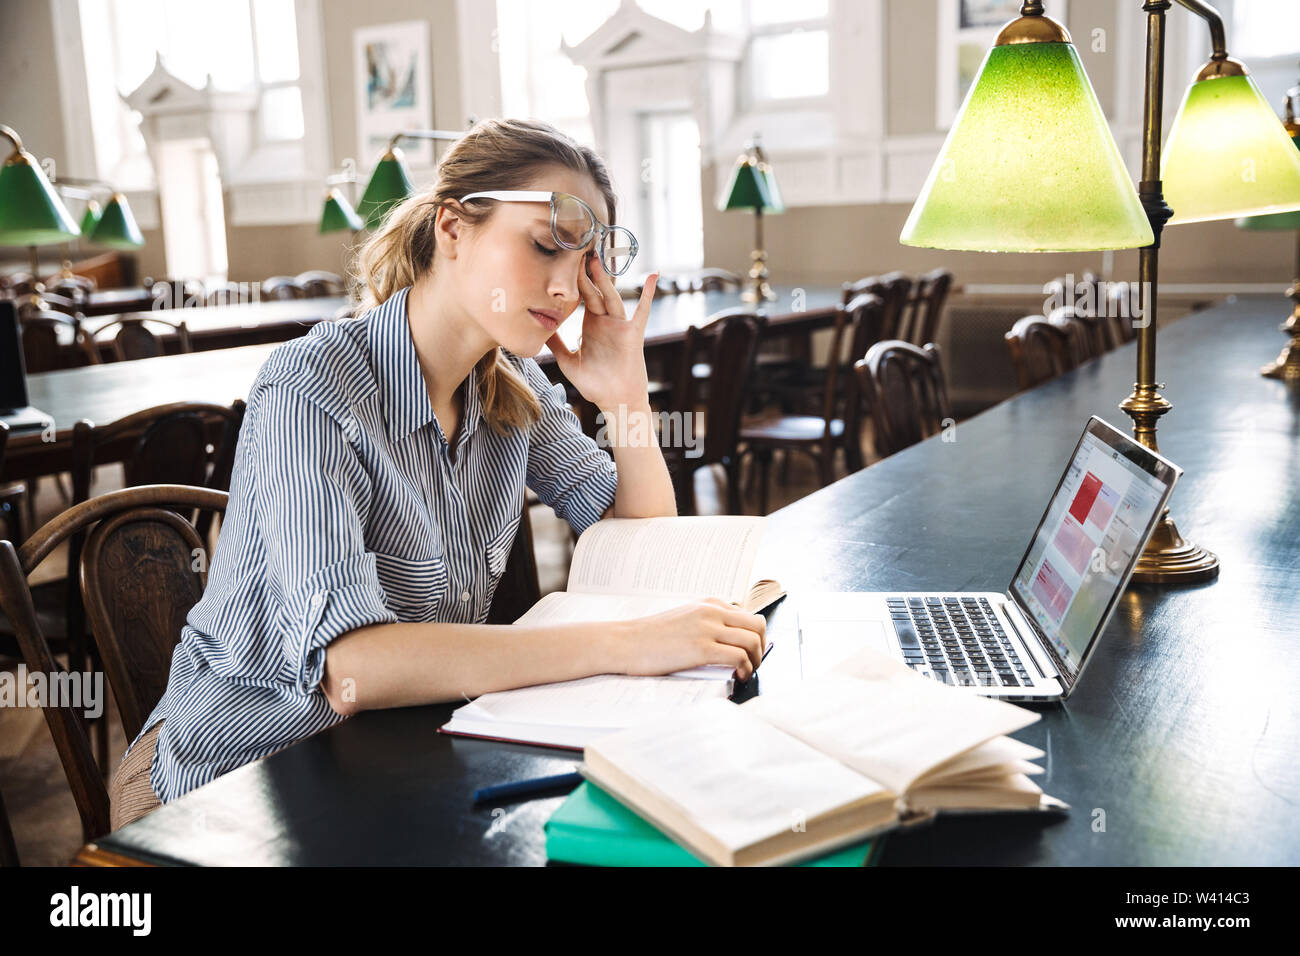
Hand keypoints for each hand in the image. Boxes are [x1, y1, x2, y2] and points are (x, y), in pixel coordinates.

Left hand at [546, 256, 656, 411]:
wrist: (614, 400)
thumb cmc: (594, 382)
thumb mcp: (567, 360)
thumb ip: (555, 343)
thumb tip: (537, 329)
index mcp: (591, 324)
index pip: (582, 296)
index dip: (574, 279)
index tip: (566, 259)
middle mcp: (605, 321)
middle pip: (595, 291)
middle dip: (586, 271)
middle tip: (578, 248)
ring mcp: (620, 325)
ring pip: (611, 296)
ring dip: (604, 278)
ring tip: (596, 259)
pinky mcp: (632, 333)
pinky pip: (641, 311)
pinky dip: (648, 294)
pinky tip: (653, 276)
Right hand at [620, 597, 766, 680]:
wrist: (624, 642)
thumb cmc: (650, 637)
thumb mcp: (684, 619)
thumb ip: (706, 623)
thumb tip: (730, 641)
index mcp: (709, 604)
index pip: (749, 616)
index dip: (756, 637)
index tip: (752, 653)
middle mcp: (712, 612)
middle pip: (758, 626)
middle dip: (762, 648)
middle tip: (753, 664)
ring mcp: (707, 629)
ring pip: (752, 641)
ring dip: (756, 661)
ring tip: (746, 673)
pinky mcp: (701, 648)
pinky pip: (739, 657)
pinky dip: (745, 669)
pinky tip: (738, 676)